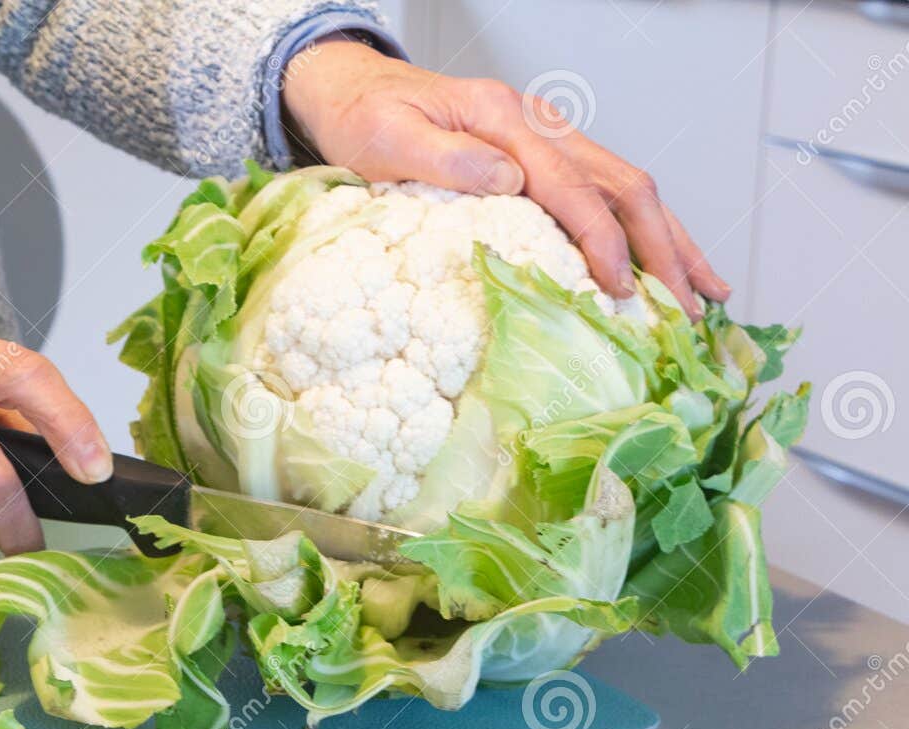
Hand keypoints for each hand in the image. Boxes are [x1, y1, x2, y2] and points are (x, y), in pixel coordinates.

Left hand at [281, 37, 728, 317]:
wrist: (354, 90)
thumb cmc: (364, 118)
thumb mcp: (388, 138)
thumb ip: (446, 158)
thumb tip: (510, 180)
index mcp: (506, 120)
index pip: (573, 187)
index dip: (602, 240)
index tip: (621, 288)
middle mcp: (539, 126)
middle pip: (625, 185)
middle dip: (665, 248)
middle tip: (691, 306)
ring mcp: (548, 139)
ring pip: (628, 190)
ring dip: (671, 242)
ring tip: (706, 293)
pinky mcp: (544, 158)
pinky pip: (607, 195)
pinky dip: (643, 233)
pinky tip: (663, 265)